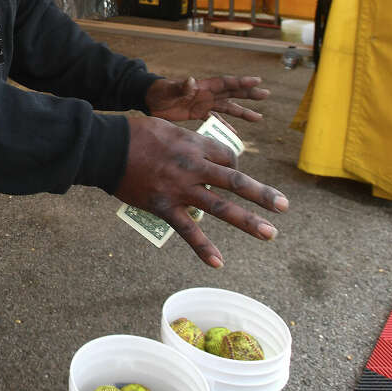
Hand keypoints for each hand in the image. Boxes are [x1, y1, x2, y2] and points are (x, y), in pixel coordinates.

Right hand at [115, 115, 288, 266]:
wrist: (107, 148)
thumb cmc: (134, 134)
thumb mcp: (167, 127)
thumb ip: (187, 141)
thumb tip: (199, 152)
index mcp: (194, 144)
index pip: (227, 156)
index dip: (234, 164)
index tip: (232, 171)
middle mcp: (193, 167)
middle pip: (235, 180)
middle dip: (262, 194)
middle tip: (284, 206)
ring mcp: (180, 189)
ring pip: (220, 207)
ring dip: (248, 221)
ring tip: (270, 234)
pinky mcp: (164, 206)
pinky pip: (187, 230)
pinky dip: (204, 248)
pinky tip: (219, 263)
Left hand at [145, 75, 268, 122]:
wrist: (149, 100)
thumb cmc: (158, 92)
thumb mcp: (168, 89)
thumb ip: (180, 86)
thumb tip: (191, 81)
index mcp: (202, 87)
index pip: (225, 83)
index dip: (241, 82)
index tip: (257, 81)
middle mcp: (206, 94)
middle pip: (232, 93)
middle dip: (248, 94)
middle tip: (265, 94)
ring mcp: (204, 104)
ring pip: (228, 108)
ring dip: (242, 112)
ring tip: (259, 117)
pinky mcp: (198, 114)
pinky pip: (215, 121)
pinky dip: (225, 127)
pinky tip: (235, 134)